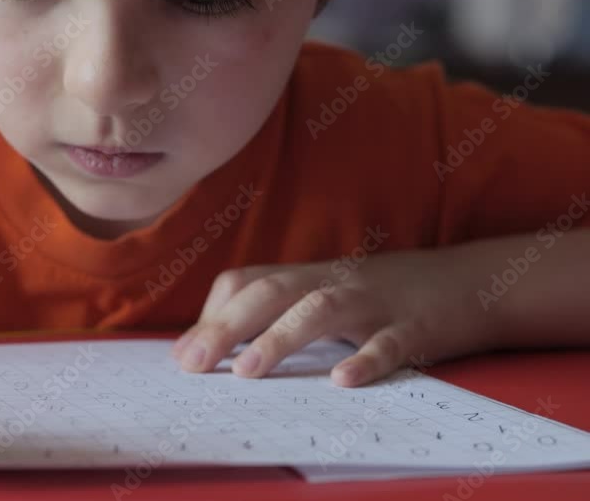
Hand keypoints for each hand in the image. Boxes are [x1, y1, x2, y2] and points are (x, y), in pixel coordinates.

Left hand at [172, 247, 500, 386]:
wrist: (472, 281)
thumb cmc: (383, 297)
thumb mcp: (328, 295)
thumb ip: (277, 314)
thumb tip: (213, 349)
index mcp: (309, 276)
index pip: (248, 281)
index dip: (214, 314)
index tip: (186, 355)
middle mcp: (335, 282)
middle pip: (272, 292)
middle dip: (227, 326)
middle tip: (193, 365)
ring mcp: (375, 301)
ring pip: (321, 310)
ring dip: (281, 337)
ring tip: (247, 371)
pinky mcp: (416, 326)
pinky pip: (389, 343)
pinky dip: (366, 360)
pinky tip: (342, 381)